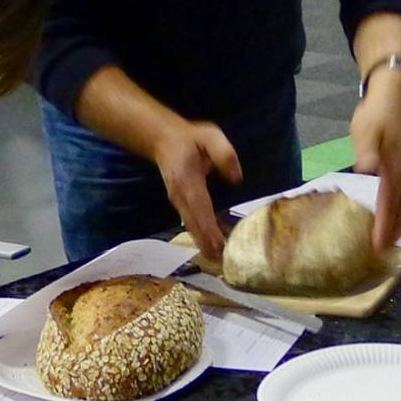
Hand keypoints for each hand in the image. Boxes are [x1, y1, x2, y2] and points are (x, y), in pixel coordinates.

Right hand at [153, 119, 241, 259]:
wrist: (164, 140)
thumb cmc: (190, 139)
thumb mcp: (210, 136)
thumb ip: (224, 154)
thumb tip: (236, 179)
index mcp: (188, 182)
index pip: (201, 210)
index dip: (210, 230)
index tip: (220, 247)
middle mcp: (181, 197)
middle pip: (195, 226)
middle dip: (209, 246)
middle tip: (226, 264)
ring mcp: (179, 203)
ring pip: (193, 228)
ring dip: (207, 244)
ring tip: (223, 261)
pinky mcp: (182, 205)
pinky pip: (194, 224)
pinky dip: (205, 236)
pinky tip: (219, 245)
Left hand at [349, 70, 400, 251]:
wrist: (394, 94)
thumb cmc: (377, 112)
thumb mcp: (366, 129)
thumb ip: (368, 151)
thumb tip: (368, 170)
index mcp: (394, 167)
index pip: (389, 203)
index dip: (385, 225)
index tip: (379, 245)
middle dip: (395, 230)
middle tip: (384, 251)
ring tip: (392, 240)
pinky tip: (398, 215)